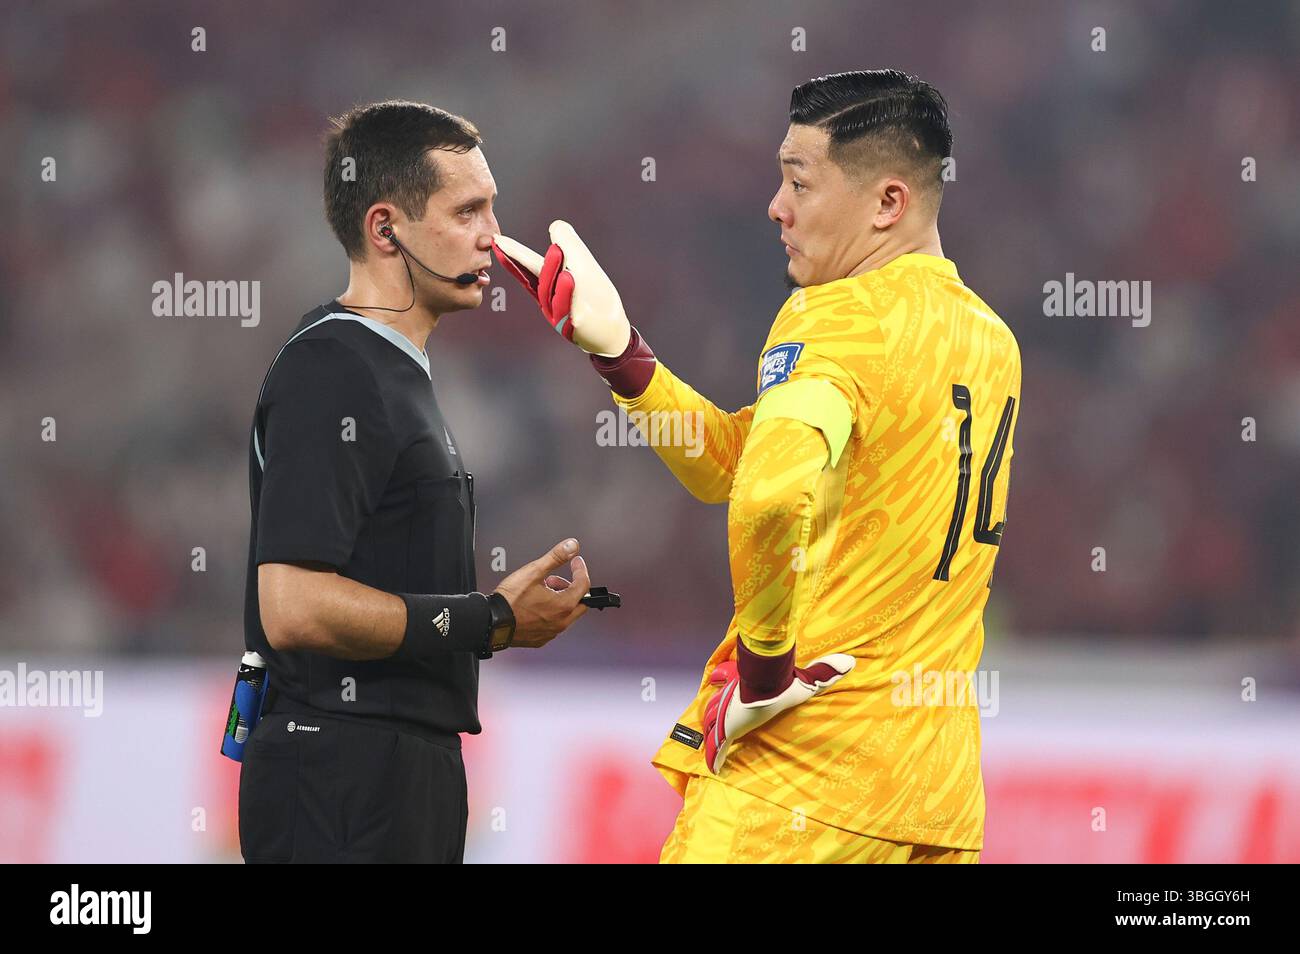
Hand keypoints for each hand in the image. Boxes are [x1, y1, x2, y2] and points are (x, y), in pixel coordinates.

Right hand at [492, 538, 590, 647]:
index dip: (580, 570)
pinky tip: (537, 605)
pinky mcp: (540, 639)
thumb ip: (555, 557)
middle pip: (579, 602)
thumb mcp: (534, 572)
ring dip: (560, 600)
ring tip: (542, 590)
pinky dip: (551, 613)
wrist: (491, 622)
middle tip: (555, 579)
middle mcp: (561, 622)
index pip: (583, 585)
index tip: (576, 563)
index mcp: (564, 605)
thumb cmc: (510, 601)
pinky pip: (553, 624)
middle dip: (571, 587)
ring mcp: (551, 632)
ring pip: (566, 614)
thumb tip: (571, 546)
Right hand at [493, 221, 631, 356]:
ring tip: (556, 249)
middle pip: (534, 276)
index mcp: (549, 282)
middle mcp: (549, 297)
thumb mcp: (585, 265)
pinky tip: (568, 277)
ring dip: (551, 270)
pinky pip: (566, 308)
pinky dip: (565, 293)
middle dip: (518, 258)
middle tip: (505, 241)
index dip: (512, 253)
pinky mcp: (571, 325)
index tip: (496, 240)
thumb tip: (555, 225)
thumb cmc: (596, 297)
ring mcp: (558, 313)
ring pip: (550, 292)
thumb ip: (570, 244)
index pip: (529, 265)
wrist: (610, 330)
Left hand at [702, 648, 854, 773]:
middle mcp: (736, 705)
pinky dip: (715, 757)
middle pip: (718, 711)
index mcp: (749, 695)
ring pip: (713, 726)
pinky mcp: (727, 730)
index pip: (736, 698)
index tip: (730, 704)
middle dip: (714, 717)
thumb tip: (849, 662)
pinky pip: (718, 747)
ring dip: (711, 735)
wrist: (768, 686)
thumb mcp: (807, 681)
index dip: (730, 702)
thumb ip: (825, 672)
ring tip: (710, 745)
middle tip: (713, 725)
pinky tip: (712, 768)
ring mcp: (728, 717)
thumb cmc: (783, 684)